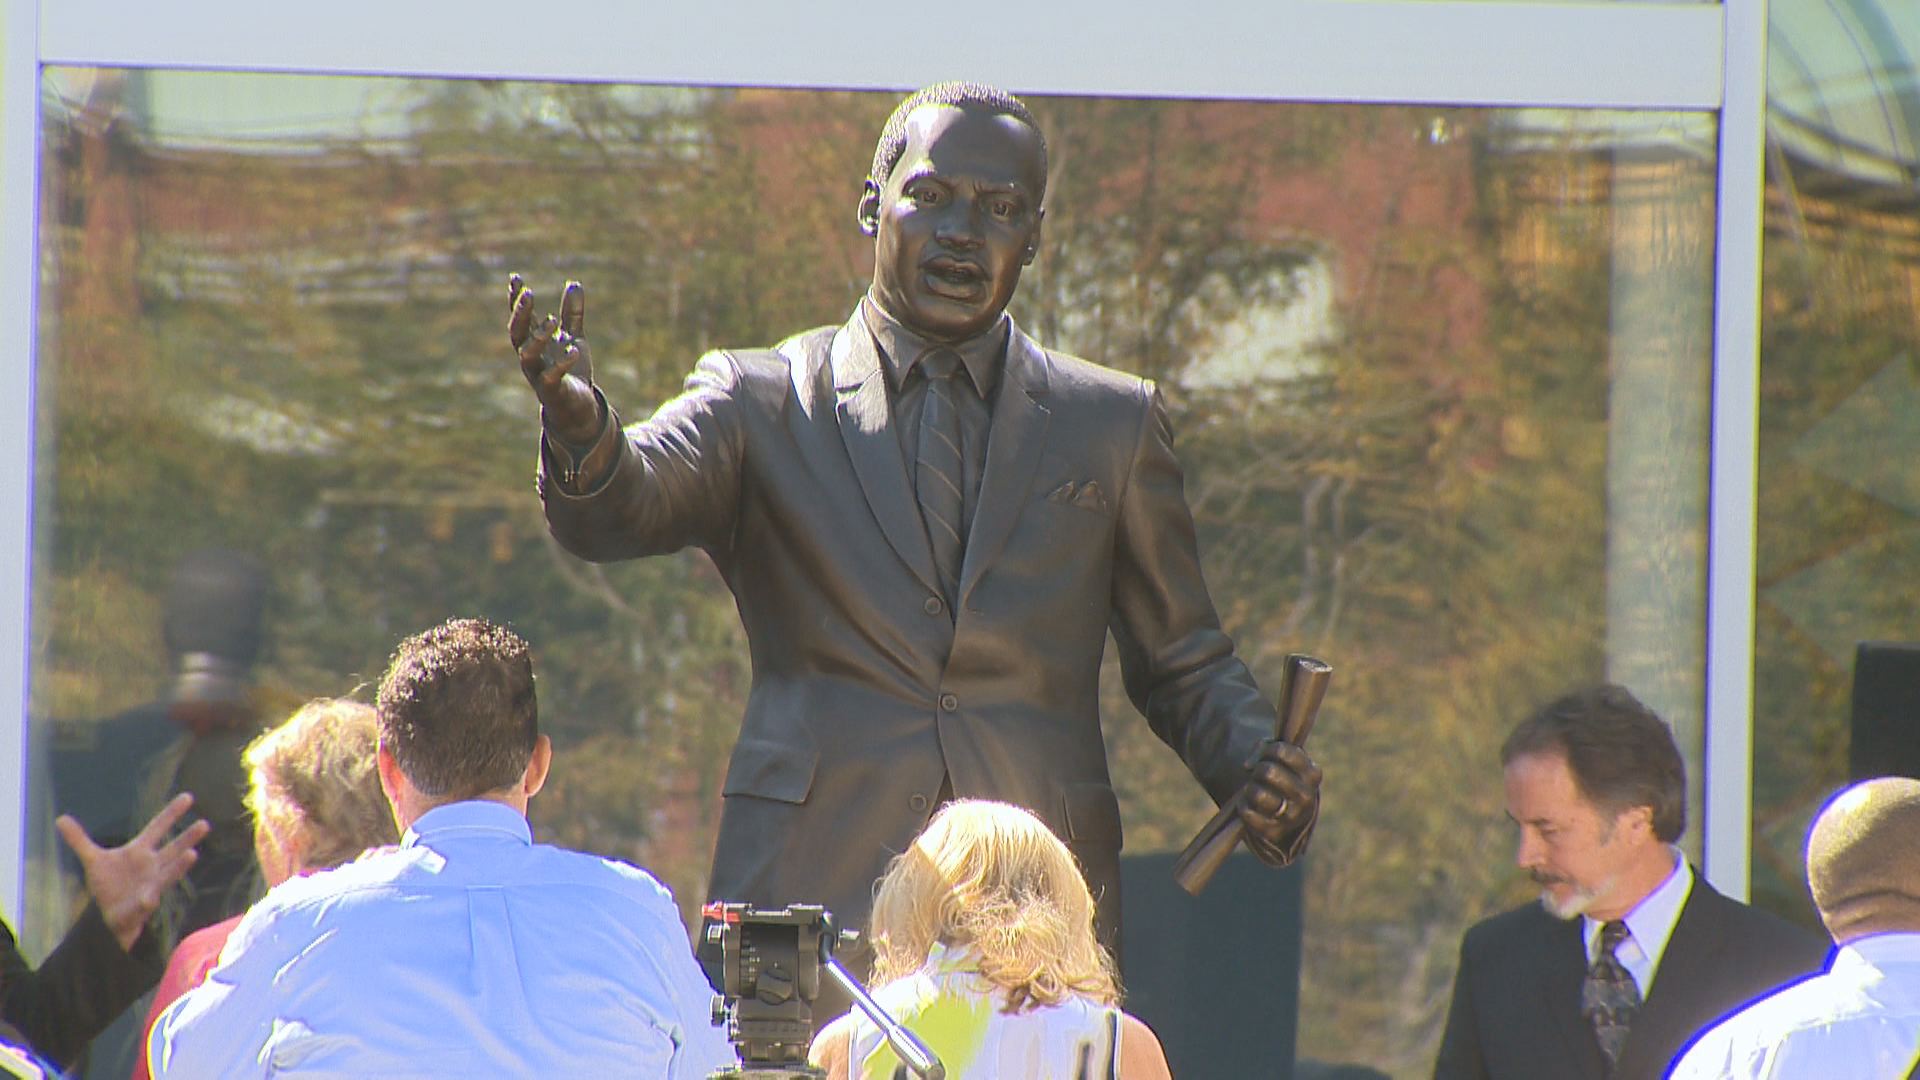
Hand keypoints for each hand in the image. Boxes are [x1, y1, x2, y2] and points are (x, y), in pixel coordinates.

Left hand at [55, 792, 210, 951]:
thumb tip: (61, 818)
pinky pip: (146, 901)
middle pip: (173, 848)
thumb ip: (79, 840)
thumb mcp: (92, 860)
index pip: (158, 827)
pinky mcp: (144, 902)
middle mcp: (152, 864)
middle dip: (188, 837)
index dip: (172, 813)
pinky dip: (147, 900)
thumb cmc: (109, 884)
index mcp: (140, 850)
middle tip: (204, 824)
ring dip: (180, 865)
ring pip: (170, 872)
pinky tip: (148, 898)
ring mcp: (152, 883)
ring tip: (193, 854)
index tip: (188, 797)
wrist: (110, 914)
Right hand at [508, 274, 600, 443]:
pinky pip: (552, 377)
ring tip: (553, 320)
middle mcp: (531, 358)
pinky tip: (574, 351)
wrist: (579, 407)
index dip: (516, 300)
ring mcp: (538, 375)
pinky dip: (562, 364)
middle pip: (517, 333)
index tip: (515, 279)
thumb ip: (572, 314)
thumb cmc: (571, 371)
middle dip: (521, 314)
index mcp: (534, 343)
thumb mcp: (573, 337)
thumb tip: (574, 283)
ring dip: (537, 337)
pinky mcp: (552, 391)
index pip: (521, 318)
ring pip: (527, 355)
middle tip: (529, 294)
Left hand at [1237, 739, 1320, 847]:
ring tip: (1254, 789)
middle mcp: (1306, 797)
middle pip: (1267, 771)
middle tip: (1259, 775)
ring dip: (1249, 788)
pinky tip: (1248, 803)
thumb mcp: (1279, 755)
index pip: (1280, 751)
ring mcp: (1292, 817)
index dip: (1266, 750)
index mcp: (1312, 774)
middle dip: (1258, 770)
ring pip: (1257, 794)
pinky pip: (1247, 812)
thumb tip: (1248, 766)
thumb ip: (1264, 747)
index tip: (1266, 757)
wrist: (1286, 810)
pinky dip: (1242, 805)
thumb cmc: (1281, 773)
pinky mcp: (1274, 833)